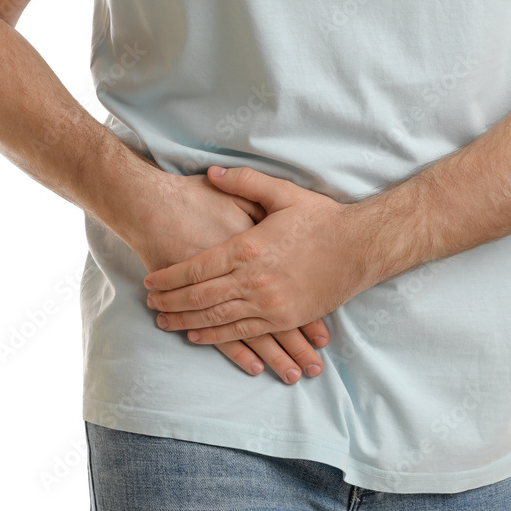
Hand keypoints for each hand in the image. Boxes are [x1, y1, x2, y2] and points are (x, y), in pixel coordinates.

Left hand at [144, 165, 369, 344]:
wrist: (360, 248)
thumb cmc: (322, 219)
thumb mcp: (283, 193)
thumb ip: (244, 183)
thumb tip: (211, 174)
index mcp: (249, 248)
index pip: (196, 268)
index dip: (169, 278)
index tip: (150, 281)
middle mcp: (254, 280)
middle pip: (199, 297)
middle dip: (170, 302)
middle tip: (149, 304)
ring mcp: (268, 304)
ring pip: (216, 319)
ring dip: (185, 322)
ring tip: (163, 322)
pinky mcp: (283, 319)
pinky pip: (242, 333)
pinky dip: (216, 337)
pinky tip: (198, 336)